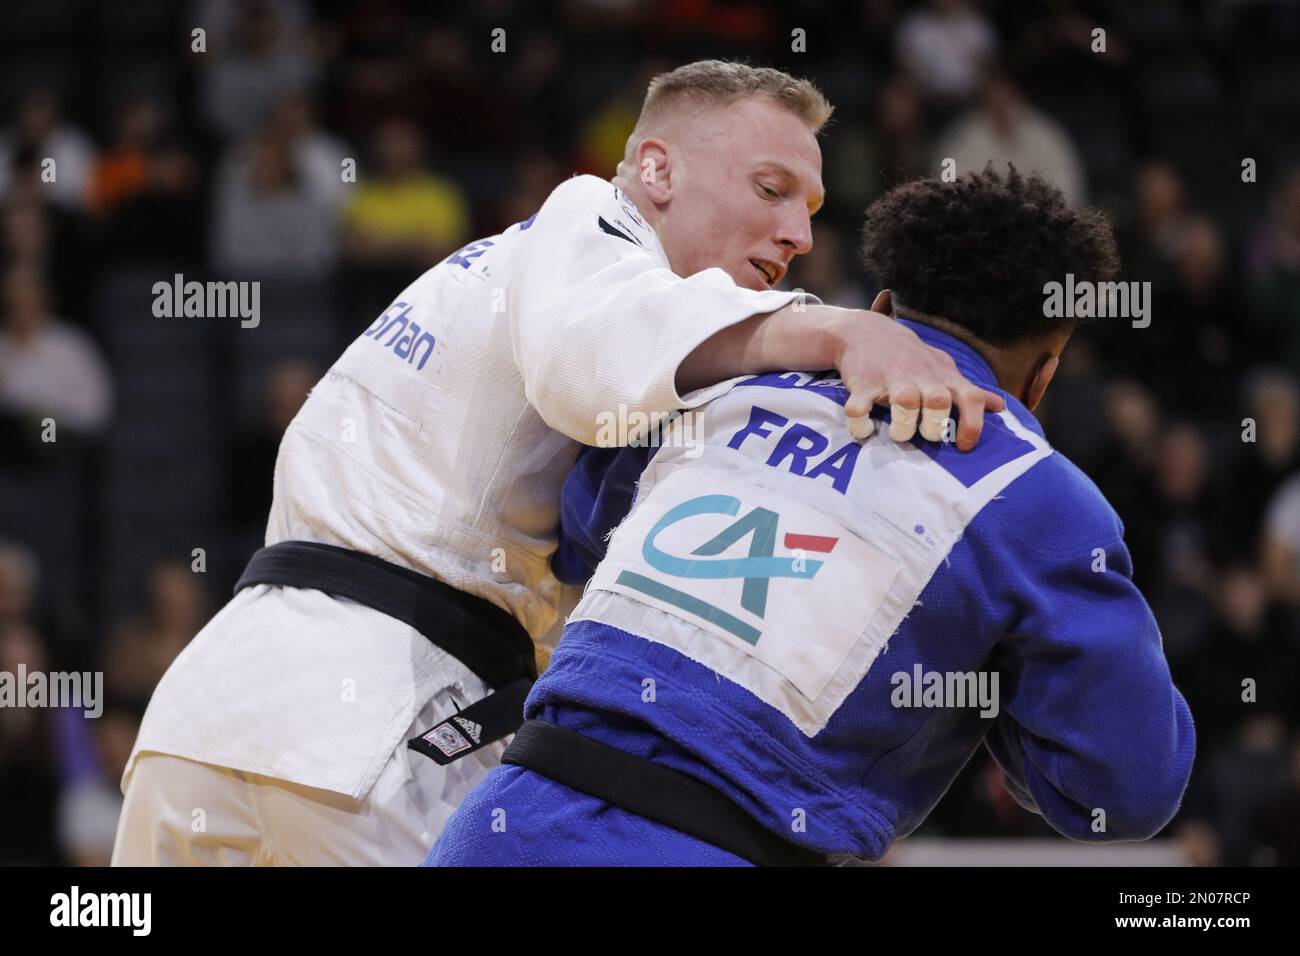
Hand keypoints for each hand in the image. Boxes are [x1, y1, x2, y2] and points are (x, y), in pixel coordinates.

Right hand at [831, 307, 1003, 450]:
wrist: (866, 332)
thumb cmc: (910, 358)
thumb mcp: (943, 368)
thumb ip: (969, 390)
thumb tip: (1000, 406)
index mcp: (944, 376)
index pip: (970, 397)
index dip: (973, 424)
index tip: (964, 446)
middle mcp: (920, 375)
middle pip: (939, 401)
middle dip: (935, 426)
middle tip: (926, 436)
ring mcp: (891, 378)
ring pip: (904, 404)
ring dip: (902, 427)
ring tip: (898, 433)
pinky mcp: (862, 383)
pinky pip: (859, 408)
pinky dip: (860, 424)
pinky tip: (864, 428)